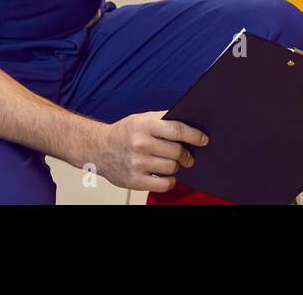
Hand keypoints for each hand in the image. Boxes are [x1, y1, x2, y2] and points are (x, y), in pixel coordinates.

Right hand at [89, 111, 208, 192]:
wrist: (98, 149)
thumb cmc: (124, 132)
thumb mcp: (141, 118)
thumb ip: (163, 119)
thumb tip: (189, 120)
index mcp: (144, 126)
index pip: (177, 130)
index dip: (194, 135)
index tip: (203, 139)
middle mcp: (140, 144)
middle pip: (177, 152)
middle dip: (185, 154)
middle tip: (186, 155)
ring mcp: (137, 164)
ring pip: (172, 168)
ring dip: (176, 166)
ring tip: (171, 162)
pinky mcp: (134, 181)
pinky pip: (164, 184)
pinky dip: (169, 180)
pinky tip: (165, 175)